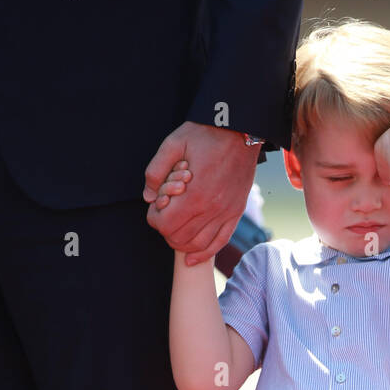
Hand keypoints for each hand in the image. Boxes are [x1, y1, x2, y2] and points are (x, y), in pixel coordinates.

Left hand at [143, 122, 257, 264]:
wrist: (241, 130)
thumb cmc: (206, 134)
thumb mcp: (173, 143)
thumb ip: (156, 170)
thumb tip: (149, 196)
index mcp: (194, 194)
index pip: (165, 224)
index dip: (154, 219)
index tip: (155, 208)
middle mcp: (211, 209)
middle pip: (179, 238)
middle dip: (166, 230)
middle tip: (164, 217)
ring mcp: (225, 213)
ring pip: (197, 245)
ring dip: (181, 244)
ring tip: (175, 232)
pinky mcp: (235, 213)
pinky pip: (219, 242)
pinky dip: (204, 253)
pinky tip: (192, 258)